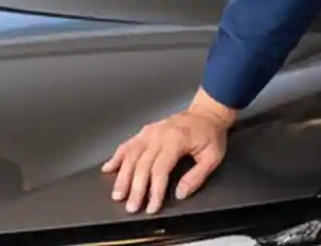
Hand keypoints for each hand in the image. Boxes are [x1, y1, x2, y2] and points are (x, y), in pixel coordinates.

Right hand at [102, 91, 234, 214]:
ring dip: (122, 176)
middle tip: (131, 206)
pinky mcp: (145, 131)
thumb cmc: (210, 134)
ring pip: (130, 155)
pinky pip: (128, 144)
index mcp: (176, 140)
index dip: (154, 190)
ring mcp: (150, 132)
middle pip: (142, 165)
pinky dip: (116, 157)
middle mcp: (159, 135)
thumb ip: (197, 176)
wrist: (207, 113)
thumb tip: (180, 194)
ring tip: (118, 194)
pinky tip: (108, 169)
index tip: (151, 207)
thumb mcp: (212, 157)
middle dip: (135, 188)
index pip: (160, 169)